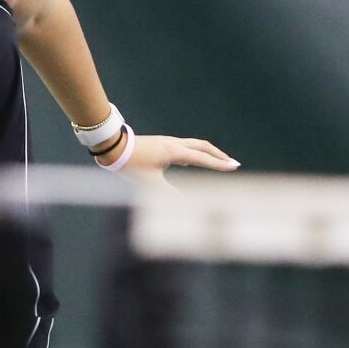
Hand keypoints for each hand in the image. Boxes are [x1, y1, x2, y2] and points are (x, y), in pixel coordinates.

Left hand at [99, 133, 239, 186]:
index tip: (234, 167)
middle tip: (233, 163)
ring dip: (208, 152)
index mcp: (173, 151)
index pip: (202, 158)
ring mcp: (168, 141)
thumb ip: (169, 194)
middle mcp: (174, 143)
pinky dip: (196, 152)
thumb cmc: (130, 165)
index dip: (219, 164)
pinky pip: (185, 146)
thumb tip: (185, 206)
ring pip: (194, 145)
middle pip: (203, 146)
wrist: (114, 147)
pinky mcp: (162, 143)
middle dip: (219, 155)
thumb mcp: (150, 183)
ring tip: (219, 161)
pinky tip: (192, 161)